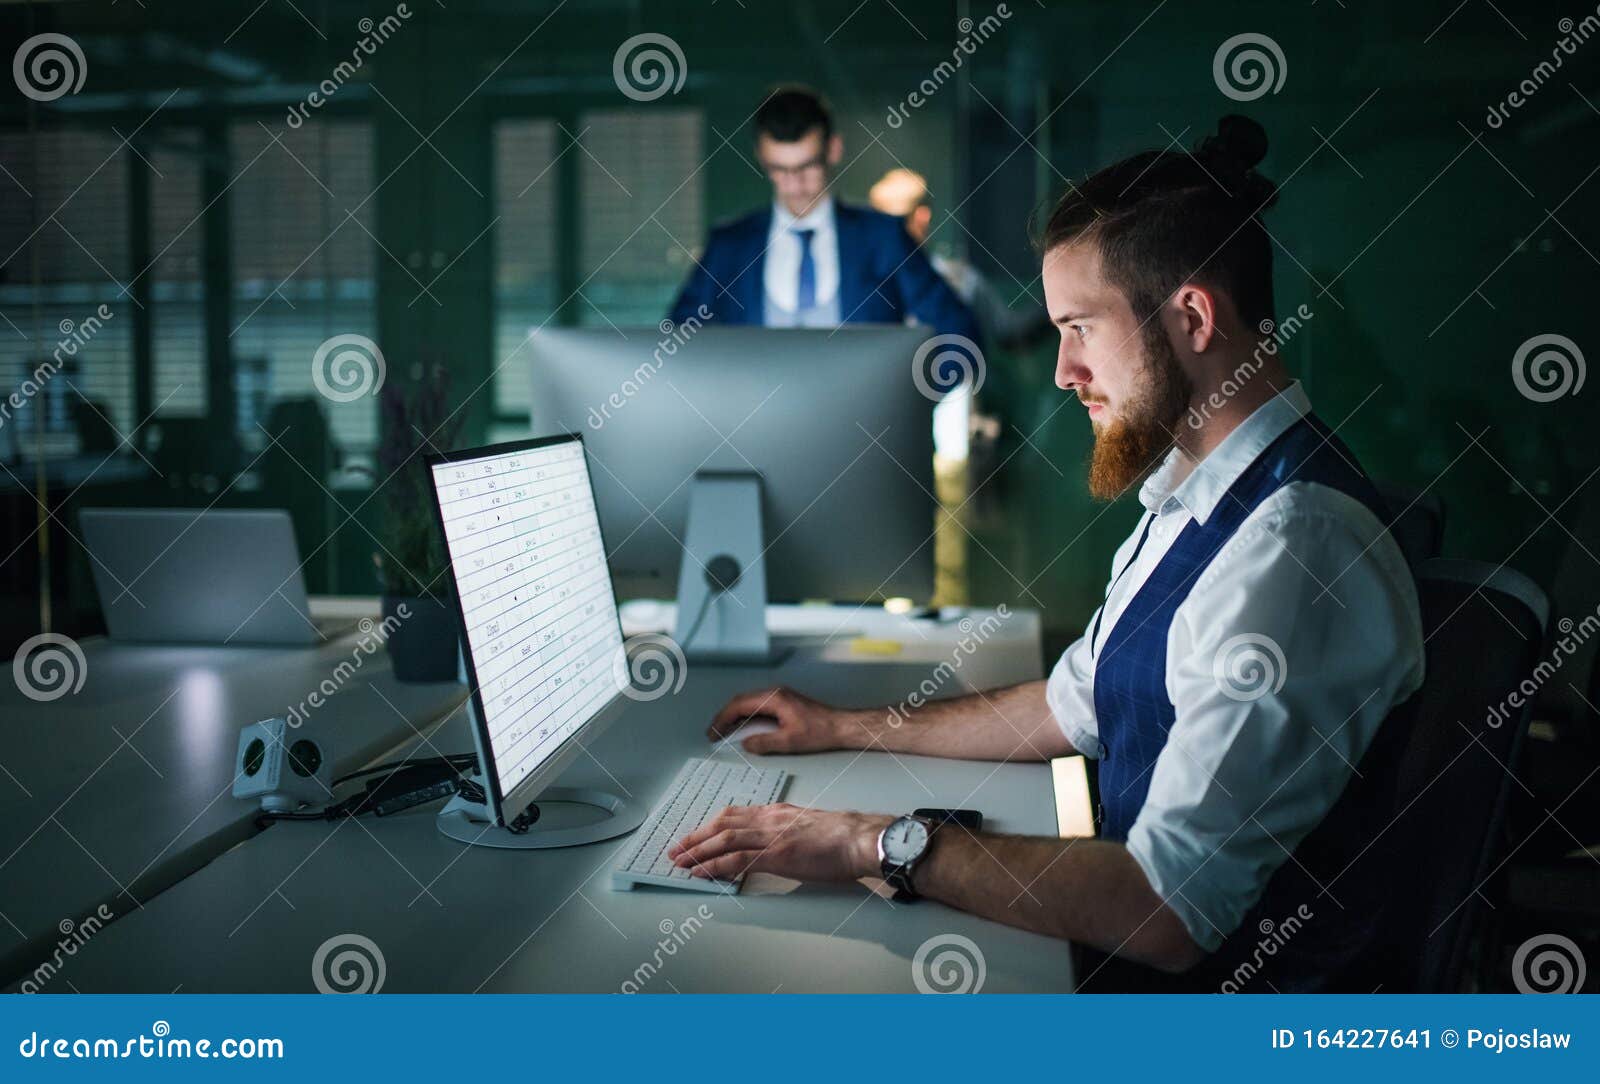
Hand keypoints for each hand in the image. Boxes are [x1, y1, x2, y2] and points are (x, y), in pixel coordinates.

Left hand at [669, 803, 893, 882]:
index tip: (694, 836)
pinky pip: (738, 859)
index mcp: (775, 812)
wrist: (858, 839)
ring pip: (724, 839)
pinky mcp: (776, 854)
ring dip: (698, 852)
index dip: (709, 826)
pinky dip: (715, 865)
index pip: (733, 815)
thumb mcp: (805, 827)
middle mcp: (768, 819)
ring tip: (680, 862)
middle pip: (721, 824)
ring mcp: (771, 836)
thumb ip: (784, 833)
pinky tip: (701, 873)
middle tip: (675, 850)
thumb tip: (769, 847)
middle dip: (695, 838)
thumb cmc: (840, 838)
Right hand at [706, 685, 858, 753]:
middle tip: (714, 733)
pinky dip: (746, 716)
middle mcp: (775, 693)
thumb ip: (764, 742)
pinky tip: (744, 728)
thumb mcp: (790, 742)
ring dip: (735, 716)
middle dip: (725, 717)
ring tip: (724, 732)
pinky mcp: (784, 702)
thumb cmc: (820, 732)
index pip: (739, 705)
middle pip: (741, 701)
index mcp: (774, 698)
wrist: (841, 726)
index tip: (713, 732)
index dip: (723, 719)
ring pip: (749, 702)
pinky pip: (758, 706)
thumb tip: (746, 744)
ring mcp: (779, 696)